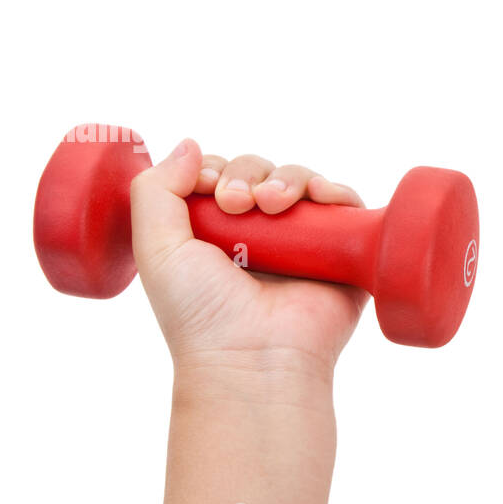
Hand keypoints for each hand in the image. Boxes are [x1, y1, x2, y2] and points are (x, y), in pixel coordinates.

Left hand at [129, 139, 368, 379]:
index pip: (223, 176)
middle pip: (261, 172)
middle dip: (246, 175)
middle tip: (235, 205)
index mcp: (217, 235)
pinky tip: (319, 197)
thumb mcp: (156, 248)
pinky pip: (346, 206)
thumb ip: (155, 190)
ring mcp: (305, 245)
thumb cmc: (200, 315)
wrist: (252, 359)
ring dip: (286, 180)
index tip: (207, 189)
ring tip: (271, 206)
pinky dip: (335, 192)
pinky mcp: (344, 255)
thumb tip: (190, 144)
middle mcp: (262, 237)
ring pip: (302, 182)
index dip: (216, 170)